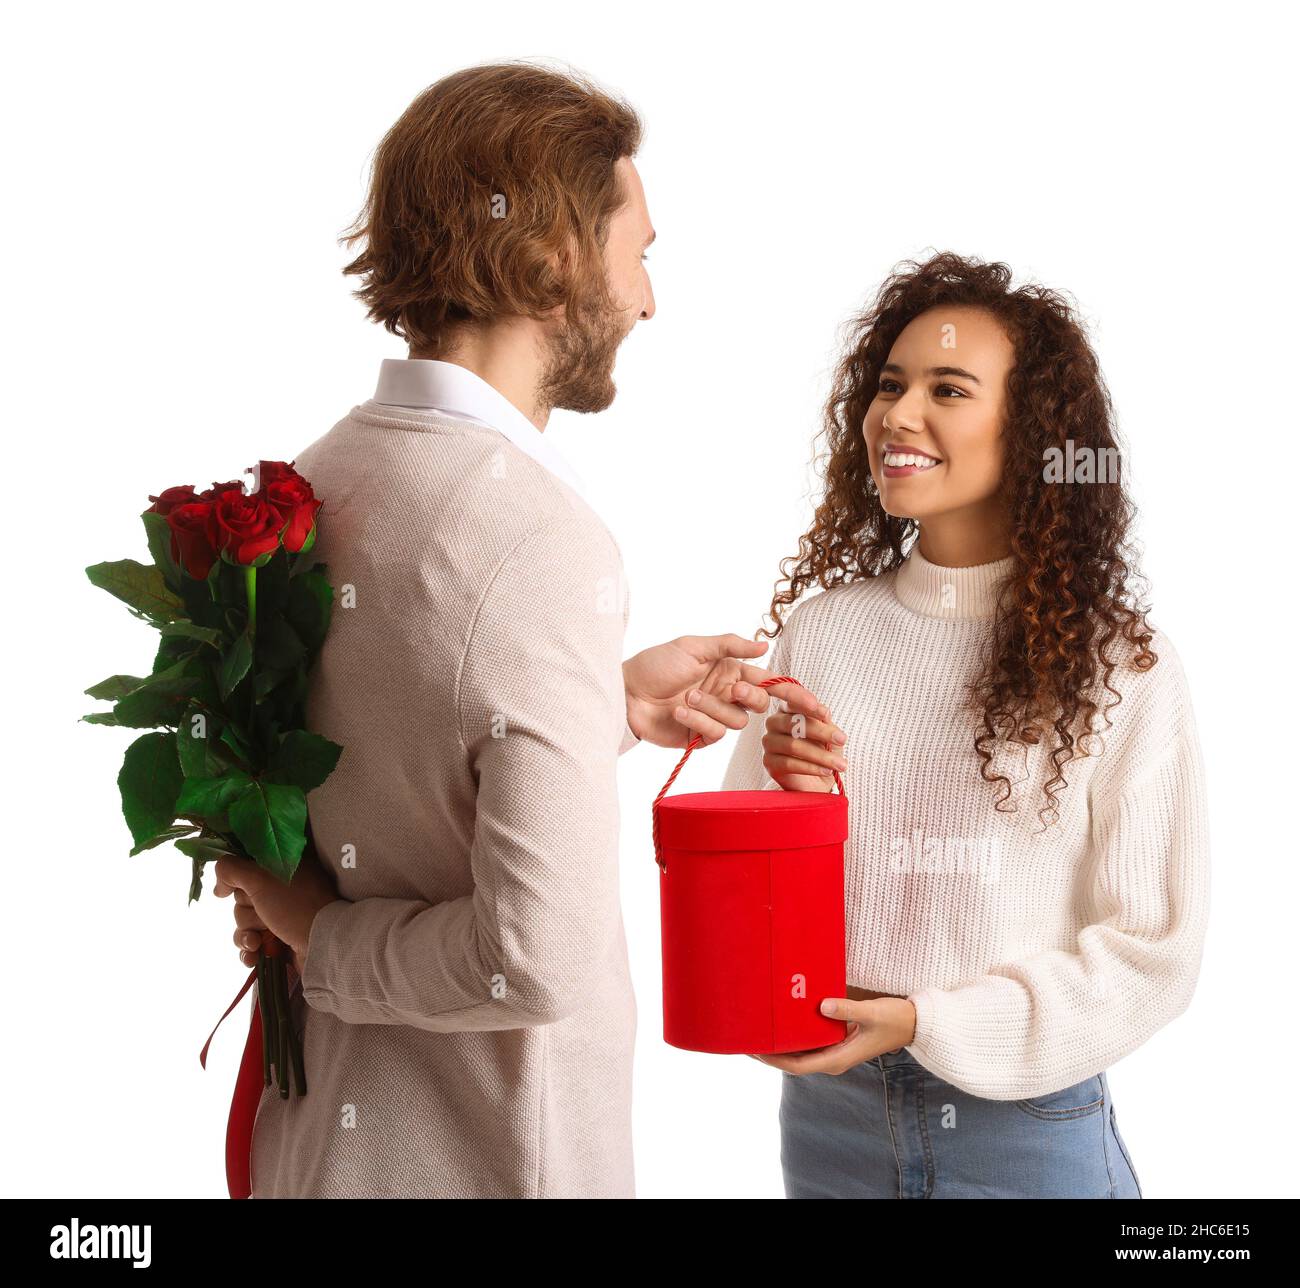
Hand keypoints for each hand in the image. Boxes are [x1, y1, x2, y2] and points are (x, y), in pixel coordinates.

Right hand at [213, 847, 339, 974]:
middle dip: (246, 913)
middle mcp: (280, 890)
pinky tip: (255, 956)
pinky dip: (250, 951)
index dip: (233, 881)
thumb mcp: (261, 877)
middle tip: (263, 915)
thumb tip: (220, 883)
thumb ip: (233, 869)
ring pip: (244, 923)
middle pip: (242, 899)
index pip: (245, 869)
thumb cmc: (294, 904)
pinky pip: (251, 944)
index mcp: (281, 868)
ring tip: (260, 941)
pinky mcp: (279, 939)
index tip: (225, 891)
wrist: (322, 943)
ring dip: (247, 935)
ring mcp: (280, 915)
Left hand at [623, 634, 832, 748]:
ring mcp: (714, 717)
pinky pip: (715, 734)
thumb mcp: (693, 646)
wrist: (626, 693)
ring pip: (737, 721)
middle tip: (732, 689)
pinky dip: (697, 720)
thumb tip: (765, 644)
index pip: (769, 682)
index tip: (815, 705)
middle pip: (760, 703)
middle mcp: (726, 694)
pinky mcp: (700, 737)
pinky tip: (678, 711)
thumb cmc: (656, 664)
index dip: (794, 695)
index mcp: (729, 670)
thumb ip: (730, 645)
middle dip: (750, 697)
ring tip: (686, 697)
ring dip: (712, 707)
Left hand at [749, 995, 917, 1074]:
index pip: (797, 1065)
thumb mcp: (872, 1013)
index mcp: (837, 1059)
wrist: (911, 1023)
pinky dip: (793, 1034)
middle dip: (769, 1052)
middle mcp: (832, 1058)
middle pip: (793, 1060)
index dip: (773, 1060)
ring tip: (756, 1029)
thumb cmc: (893, 1020)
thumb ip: (848, 1010)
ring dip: (779, 1043)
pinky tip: (781, 1021)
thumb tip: (823, 1006)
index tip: (754, 1050)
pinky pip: (809, 1041)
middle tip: (745, 1036)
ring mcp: (833, 1050)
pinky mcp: (836, 1040)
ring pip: (799, 1051)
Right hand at [763, 707, 846, 792]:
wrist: (817, 781)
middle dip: (821, 732)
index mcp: (787, 710)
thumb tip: (824, 713)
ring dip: (821, 755)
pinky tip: (826, 771)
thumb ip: (825, 722)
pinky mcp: (769, 763)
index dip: (809, 707)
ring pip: (793, 746)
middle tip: (842, 739)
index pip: (794, 703)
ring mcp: (769, 743)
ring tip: (839, 764)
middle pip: (793, 723)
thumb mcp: (828, 734)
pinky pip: (789, 763)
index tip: (826, 714)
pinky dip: (811, 767)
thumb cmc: (822, 751)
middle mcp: (774, 723)